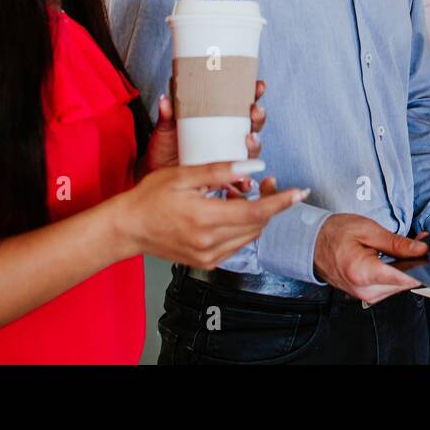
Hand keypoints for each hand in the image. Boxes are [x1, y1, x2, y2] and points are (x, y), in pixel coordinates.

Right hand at [112, 158, 306, 267]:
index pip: (256, 212)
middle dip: (271, 204)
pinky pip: (237, 244)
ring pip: (250, 236)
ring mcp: (208, 256)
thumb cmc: (150, 198)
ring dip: (257, 216)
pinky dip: (242, 227)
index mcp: (205, 219)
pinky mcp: (206, 262)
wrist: (128, 229)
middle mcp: (209, 243)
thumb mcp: (183, 175)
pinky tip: (231, 210)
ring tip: (244, 194)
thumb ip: (221, 171)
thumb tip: (254, 166)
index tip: (301, 192)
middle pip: (257, 225)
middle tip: (270, 182)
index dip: (282, 201)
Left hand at [143, 80, 267, 196]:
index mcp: (219, 119)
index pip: (240, 103)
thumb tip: (165, 100)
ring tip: (249, 139)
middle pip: (252, 123)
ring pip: (251, 149)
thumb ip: (167, 115)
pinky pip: (241, 177)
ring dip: (255, 143)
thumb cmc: (165, 148)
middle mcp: (229, 137)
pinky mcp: (226, 176)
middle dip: (258, 116)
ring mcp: (230, 156)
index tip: (258, 85)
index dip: (253, 93)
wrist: (158, 175)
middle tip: (254, 111)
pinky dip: (246, 178)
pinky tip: (245, 176)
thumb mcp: (165, 129)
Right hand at [313, 214, 427, 304]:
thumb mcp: (367, 229)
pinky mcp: (365, 295)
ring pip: (397, 287)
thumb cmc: (335, 233)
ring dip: (405, 270)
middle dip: (414, 264)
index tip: (428, 252)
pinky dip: (394, 275)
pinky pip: (387, 288)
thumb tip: (421, 250)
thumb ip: (396, 242)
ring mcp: (364, 295)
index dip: (420, 266)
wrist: (312, 243)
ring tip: (404, 248)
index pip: (403, 279)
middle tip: (419, 241)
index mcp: (363, 272)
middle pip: (403, 284)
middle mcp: (364, 290)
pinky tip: (394, 260)